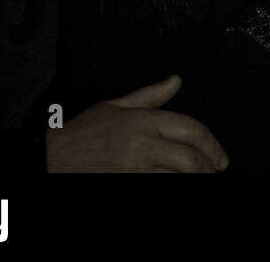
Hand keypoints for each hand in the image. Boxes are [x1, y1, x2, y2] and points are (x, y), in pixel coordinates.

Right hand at [46, 75, 228, 171]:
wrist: (48, 160)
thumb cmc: (79, 134)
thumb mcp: (115, 106)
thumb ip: (151, 96)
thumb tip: (176, 80)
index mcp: (143, 121)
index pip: (191, 130)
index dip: (213, 145)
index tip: (221, 158)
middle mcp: (142, 145)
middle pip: (189, 159)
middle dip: (207, 168)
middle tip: (213, 173)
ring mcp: (133, 169)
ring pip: (177, 178)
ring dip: (192, 181)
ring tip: (199, 181)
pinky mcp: (125, 185)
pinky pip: (157, 188)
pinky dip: (172, 187)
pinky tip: (175, 186)